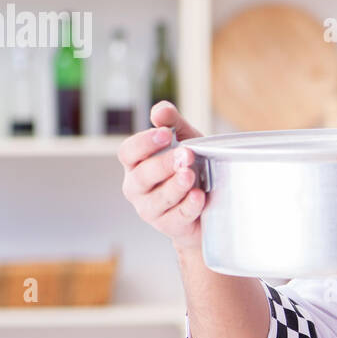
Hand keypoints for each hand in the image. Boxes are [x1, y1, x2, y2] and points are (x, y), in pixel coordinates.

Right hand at [118, 101, 204, 251]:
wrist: (208, 205)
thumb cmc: (192, 168)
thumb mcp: (186, 141)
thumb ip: (173, 123)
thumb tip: (160, 110)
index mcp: (136, 164)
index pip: (128, 153)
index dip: (144, 143)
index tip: (164, 133)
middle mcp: (137, 188)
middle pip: (141, 177)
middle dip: (163, 165)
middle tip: (186, 155)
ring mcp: (150, 209)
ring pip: (158, 199)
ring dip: (175, 187)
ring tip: (190, 175)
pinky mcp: (169, 226)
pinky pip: (177, 217)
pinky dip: (188, 207)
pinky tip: (198, 197)